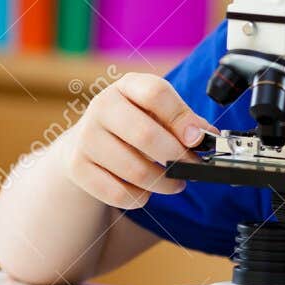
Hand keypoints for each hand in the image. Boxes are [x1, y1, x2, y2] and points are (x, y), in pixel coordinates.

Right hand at [62, 73, 216, 208]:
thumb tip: (207, 135)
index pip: (156, 93)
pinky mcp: (77, 167)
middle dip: (177, 157)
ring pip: (134, 169)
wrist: (87, 141)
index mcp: (127, 86)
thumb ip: (183, 120)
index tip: (199, 139)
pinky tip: (146, 191)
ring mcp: (86, 137)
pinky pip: (117, 192)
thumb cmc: (133, 124)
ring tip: (175, 183)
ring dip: (163, 182)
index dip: (182, 118)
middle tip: (192, 168)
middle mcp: (102, 106)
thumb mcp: (157, 113)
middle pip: (145, 134)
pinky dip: (139, 197)